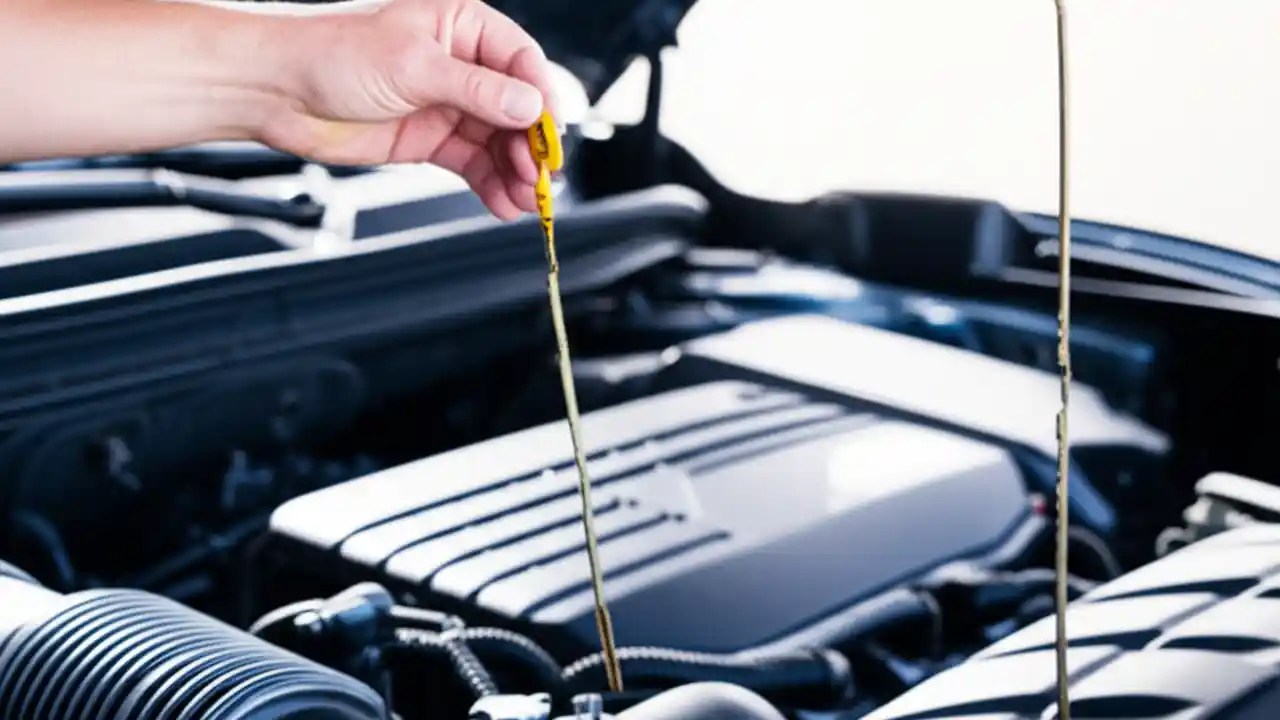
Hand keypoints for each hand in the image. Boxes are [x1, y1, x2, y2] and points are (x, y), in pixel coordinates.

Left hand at [265, 0, 556, 218]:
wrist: (279, 92)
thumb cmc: (332, 56)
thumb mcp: (414, 67)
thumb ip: (476, 89)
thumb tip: (527, 106)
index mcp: (460, 25)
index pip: (520, 61)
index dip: (541, 99)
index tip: (550, 134)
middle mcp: (460, 64)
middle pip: (516, 108)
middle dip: (530, 145)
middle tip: (540, 177)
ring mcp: (447, 104)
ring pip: (498, 142)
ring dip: (515, 173)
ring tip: (526, 200)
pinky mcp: (431, 139)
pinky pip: (474, 164)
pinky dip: (491, 185)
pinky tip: (503, 202)